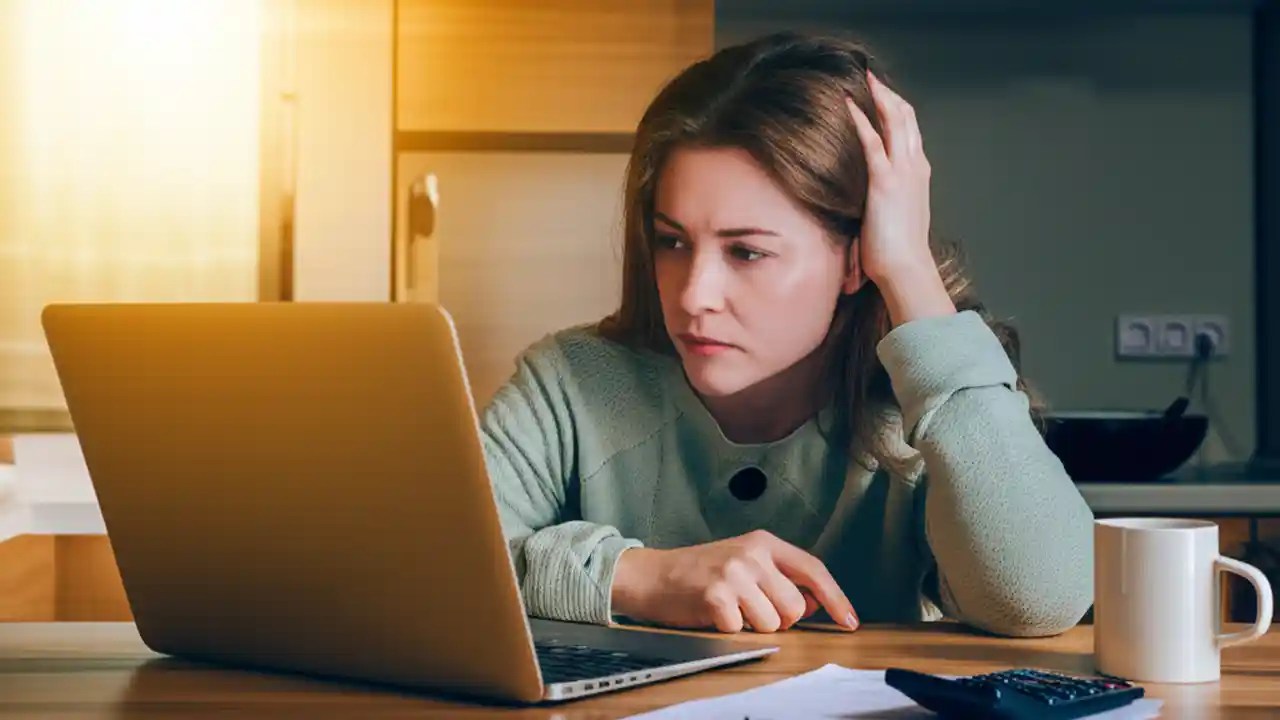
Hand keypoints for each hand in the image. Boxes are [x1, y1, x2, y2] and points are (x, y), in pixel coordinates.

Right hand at [610, 530, 858, 633]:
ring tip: (728, 609)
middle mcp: (752, 554)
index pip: (812, 569)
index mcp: (763, 542)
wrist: (650, 575)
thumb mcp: (743, 563)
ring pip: (772, 624)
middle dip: (778, 619)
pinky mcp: (716, 597)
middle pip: (795, 607)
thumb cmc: (698, 572)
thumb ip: (779, 578)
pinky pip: (742, 631)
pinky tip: (712, 614)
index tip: (849, 620)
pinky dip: (728, 630)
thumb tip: (813, 603)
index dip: (835, 598)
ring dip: (752, 626)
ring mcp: (733, 574)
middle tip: (748, 608)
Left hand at [846, 72, 954, 324]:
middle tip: (871, 77)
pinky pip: (873, 140)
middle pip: (906, 118)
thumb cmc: (897, 253)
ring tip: (864, 80)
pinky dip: (861, 119)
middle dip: (889, 94)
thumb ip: (887, 201)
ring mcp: (902, 172)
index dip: (898, 110)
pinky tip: (848, 104)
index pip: (910, 132)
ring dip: (879, 97)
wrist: (906, 268)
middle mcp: (914, 167)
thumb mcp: (896, 218)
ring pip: (895, 121)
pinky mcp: (884, 181)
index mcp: (918, 175)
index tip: (882, 96)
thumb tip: (871, 201)